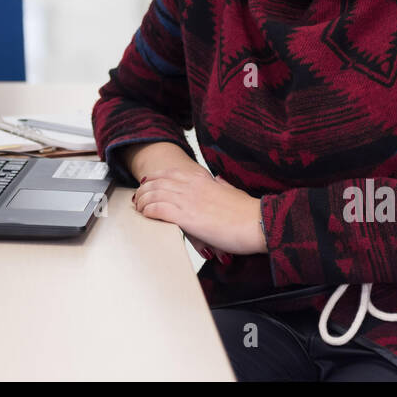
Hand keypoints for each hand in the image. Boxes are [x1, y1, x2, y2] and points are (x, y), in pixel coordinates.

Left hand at [133, 168, 267, 256]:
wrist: (258, 222)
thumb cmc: (248, 213)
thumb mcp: (232, 191)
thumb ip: (222, 185)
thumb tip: (219, 181)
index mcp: (202, 179)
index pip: (170, 174)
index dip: (155, 179)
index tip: (148, 184)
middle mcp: (192, 186)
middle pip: (157, 182)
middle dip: (144, 190)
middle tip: (138, 198)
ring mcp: (188, 200)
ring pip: (154, 194)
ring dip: (142, 201)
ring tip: (138, 208)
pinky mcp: (187, 216)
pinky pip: (158, 209)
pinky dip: (148, 211)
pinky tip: (146, 215)